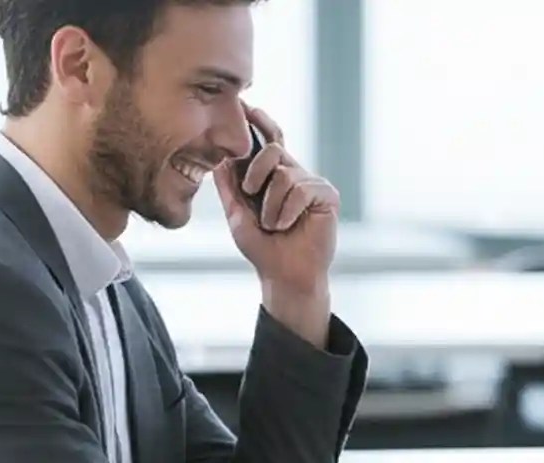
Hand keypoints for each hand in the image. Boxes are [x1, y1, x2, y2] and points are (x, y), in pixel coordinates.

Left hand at [214, 104, 337, 346]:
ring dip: (270, 204)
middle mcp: (295, 174)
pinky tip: (287, 225)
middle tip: (250, 192)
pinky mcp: (326, 195)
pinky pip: (300, 189)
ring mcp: (312, 184)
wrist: (284, 275)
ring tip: (273, 224)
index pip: (269, 140)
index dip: (260, 122)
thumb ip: (228, 185)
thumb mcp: (236, 213)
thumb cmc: (263, 248)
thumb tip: (216, 155)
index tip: (247, 106)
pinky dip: (286, 210)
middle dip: (255, 170)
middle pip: (273, 148)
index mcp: (274, 175)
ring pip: (283, 173)